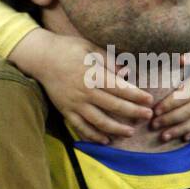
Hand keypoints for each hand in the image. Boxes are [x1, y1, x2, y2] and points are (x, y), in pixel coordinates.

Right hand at [11, 29, 153, 143]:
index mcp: (92, 74)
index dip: (136, 95)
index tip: (149, 100)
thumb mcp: (89, 48)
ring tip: (130, 132)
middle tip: (147, 116)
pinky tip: (106, 140)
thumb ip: (108, 60)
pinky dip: (93, 136)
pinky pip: (81, 127)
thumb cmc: (68, 49)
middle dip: (133, 112)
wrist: (40, 57)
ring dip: (116, 128)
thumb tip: (126, 71)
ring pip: (99, 121)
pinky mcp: (65, 111)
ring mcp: (74, 104)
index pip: (119, 88)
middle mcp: (84, 92)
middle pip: (113, 106)